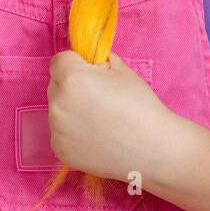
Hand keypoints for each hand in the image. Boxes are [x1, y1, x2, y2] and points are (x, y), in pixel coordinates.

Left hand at [46, 50, 171, 181]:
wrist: (153, 149)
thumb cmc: (140, 105)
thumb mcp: (121, 69)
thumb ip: (96, 60)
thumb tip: (86, 60)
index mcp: (72, 78)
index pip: (59, 61)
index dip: (76, 64)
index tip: (92, 74)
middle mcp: (58, 103)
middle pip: (56, 85)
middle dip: (72, 86)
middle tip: (98, 98)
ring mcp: (57, 129)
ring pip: (58, 109)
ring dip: (71, 109)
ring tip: (99, 120)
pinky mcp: (60, 150)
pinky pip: (60, 132)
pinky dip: (73, 132)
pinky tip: (96, 136)